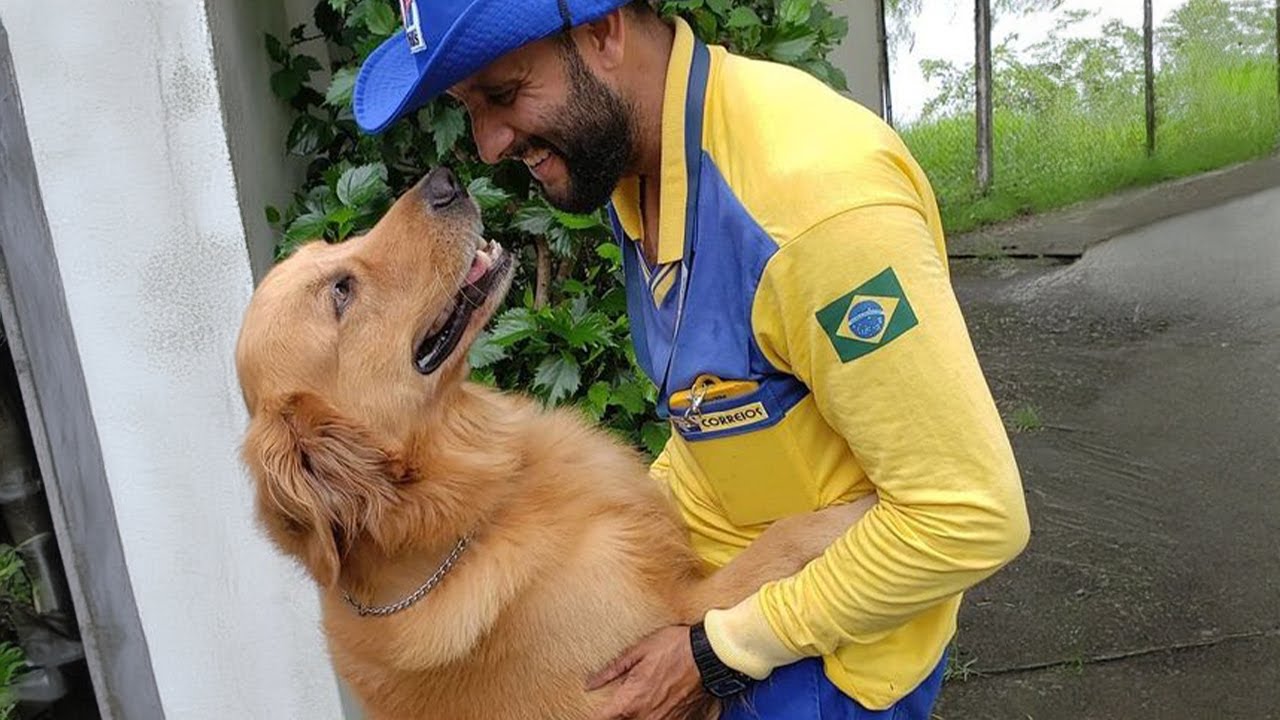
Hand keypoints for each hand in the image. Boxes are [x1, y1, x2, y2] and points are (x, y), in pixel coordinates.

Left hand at [586, 624, 707, 719]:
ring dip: (633, 716)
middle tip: (619, 699)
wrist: (710, 654)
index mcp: (631, 701)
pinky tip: (654, 703)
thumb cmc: (675, 648)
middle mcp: (646, 717)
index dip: (593, 715)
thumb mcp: (639, 651)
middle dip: (615, 714)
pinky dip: (651, 715)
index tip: (592, 709)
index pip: (601, 718)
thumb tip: (591, 683)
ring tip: (637, 700)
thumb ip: (612, 670)